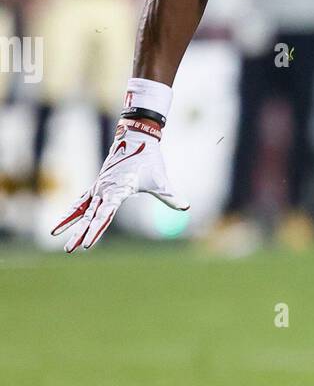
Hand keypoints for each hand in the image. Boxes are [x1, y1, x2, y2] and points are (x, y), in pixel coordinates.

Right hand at [51, 119, 188, 252]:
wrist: (136, 136)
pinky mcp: (99, 184)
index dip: (96, 230)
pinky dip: (73, 210)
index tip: (88, 244)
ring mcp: (99, 186)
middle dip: (79, 233)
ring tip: (54, 235)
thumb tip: (186, 207)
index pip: (105, 215)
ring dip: (69, 222)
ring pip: (81, 208)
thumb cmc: (149, 158)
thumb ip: (170, 196)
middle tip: (70, 249)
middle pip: (89, 216)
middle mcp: (105, 189)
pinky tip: (64, 221)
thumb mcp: (161, 179)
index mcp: (118, 189)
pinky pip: (82, 200)